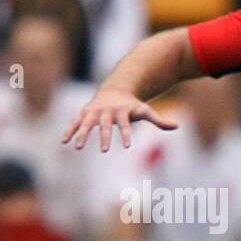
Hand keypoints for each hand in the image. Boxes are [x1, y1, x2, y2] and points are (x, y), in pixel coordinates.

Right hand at [62, 88, 176, 150]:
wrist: (115, 89)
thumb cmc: (132, 105)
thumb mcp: (145, 110)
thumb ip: (159, 120)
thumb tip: (177, 126)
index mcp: (121, 111)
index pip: (125, 124)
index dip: (126, 134)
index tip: (127, 146)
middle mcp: (106, 111)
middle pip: (105, 125)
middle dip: (105, 137)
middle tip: (105, 151)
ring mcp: (94, 111)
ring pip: (86, 123)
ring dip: (82, 135)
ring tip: (78, 148)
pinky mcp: (85, 113)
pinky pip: (75, 122)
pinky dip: (70, 130)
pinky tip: (64, 142)